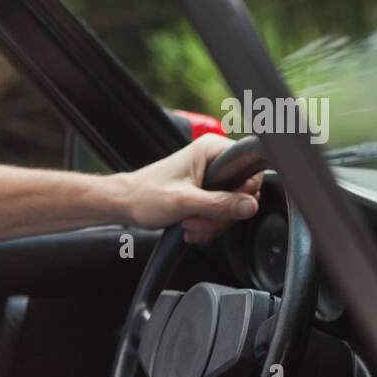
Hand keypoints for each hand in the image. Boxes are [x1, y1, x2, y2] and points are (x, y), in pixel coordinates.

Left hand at [121, 134, 262, 243]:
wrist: (124, 204)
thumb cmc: (145, 196)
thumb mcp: (185, 202)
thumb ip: (219, 204)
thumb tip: (250, 206)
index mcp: (212, 149)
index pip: (251, 170)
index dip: (242, 194)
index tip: (222, 207)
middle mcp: (214, 159)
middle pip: (243, 193)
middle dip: (220, 215)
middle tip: (195, 219)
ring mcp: (211, 176)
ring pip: (232, 207)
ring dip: (211, 223)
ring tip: (188, 224)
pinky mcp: (206, 192)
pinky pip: (220, 212)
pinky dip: (207, 224)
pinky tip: (189, 227)